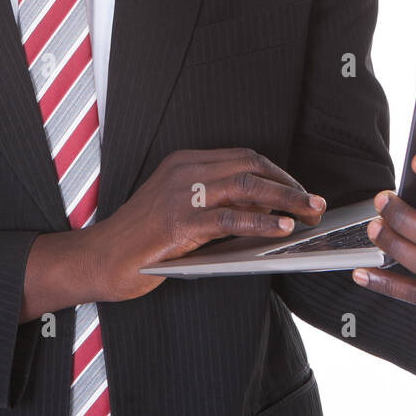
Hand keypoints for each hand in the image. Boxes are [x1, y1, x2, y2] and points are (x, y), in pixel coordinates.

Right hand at [85, 148, 325, 301]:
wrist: (100, 258)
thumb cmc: (141, 241)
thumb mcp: (180, 210)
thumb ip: (216, 204)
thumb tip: (265, 211)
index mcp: (183, 162)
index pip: (243, 157)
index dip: (278, 173)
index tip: (301, 191)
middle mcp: (183, 171)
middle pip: (250, 166)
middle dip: (289, 185)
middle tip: (315, 204)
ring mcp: (179, 194)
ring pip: (245, 185)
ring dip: (284, 199)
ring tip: (308, 214)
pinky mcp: (178, 222)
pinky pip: (229, 216)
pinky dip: (260, 220)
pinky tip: (280, 228)